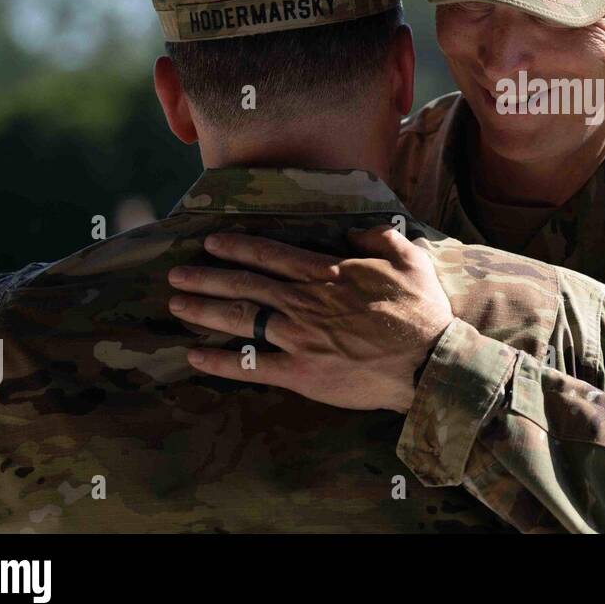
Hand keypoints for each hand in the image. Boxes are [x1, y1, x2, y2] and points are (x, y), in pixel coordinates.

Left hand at [166, 225, 453, 413]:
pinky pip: (250, 366)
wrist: (427, 363)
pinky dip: (221, 361)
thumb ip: (379, 238)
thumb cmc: (421, 311)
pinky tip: (196, 356)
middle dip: (207, 277)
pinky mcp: (300, 373)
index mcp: (327, 273)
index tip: (212, 242)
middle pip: (245, 285)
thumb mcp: (409, 259)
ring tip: (177, 305)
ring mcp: (298, 338)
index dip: (238, 247)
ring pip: (240, 319)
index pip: (271, 255)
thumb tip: (355, 230)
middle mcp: (304, 302)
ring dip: (204, 310)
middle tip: (177, 273)